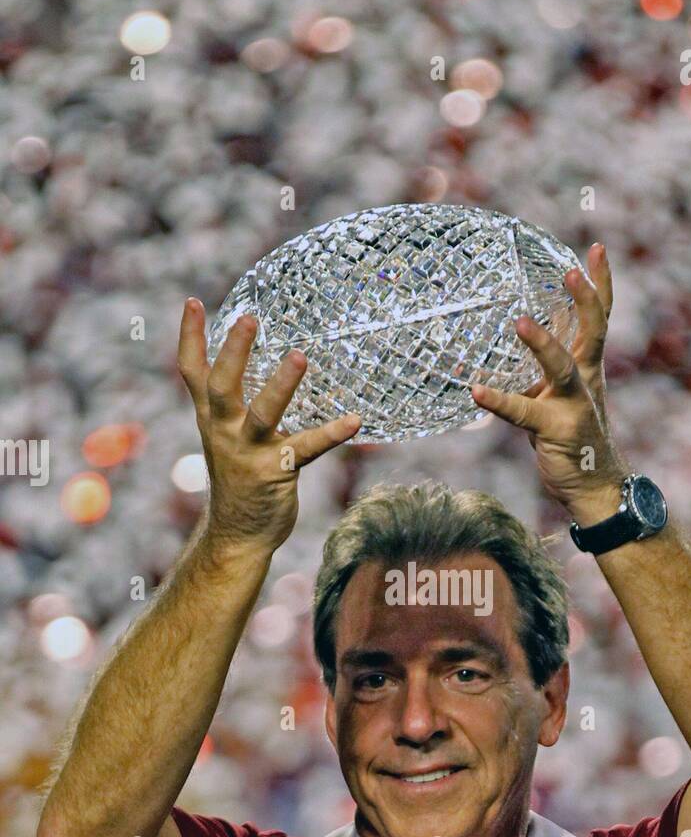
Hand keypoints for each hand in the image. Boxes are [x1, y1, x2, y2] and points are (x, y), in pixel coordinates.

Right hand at [177, 301, 360, 557]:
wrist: (237, 535)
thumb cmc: (240, 477)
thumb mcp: (227, 436)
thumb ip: (236, 405)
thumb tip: (265, 361)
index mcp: (211, 418)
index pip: (192, 372)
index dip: (191, 337)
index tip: (195, 301)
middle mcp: (223, 431)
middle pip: (221, 386)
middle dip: (234, 352)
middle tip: (249, 317)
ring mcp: (248, 453)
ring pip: (262, 413)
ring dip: (281, 385)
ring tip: (299, 356)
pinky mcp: (277, 472)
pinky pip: (307, 447)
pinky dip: (332, 433)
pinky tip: (354, 419)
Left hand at [470, 243, 627, 518]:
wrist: (594, 484)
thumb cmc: (571, 436)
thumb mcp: (559, 394)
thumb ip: (541, 368)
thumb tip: (511, 336)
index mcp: (587, 366)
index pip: (599, 317)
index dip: (599, 284)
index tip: (594, 248)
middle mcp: (586, 379)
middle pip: (592, 331)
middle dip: (585, 299)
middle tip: (569, 270)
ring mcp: (574, 405)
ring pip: (561, 368)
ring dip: (542, 344)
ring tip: (520, 322)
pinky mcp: (555, 430)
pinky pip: (524, 413)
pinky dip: (501, 401)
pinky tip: (477, 391)